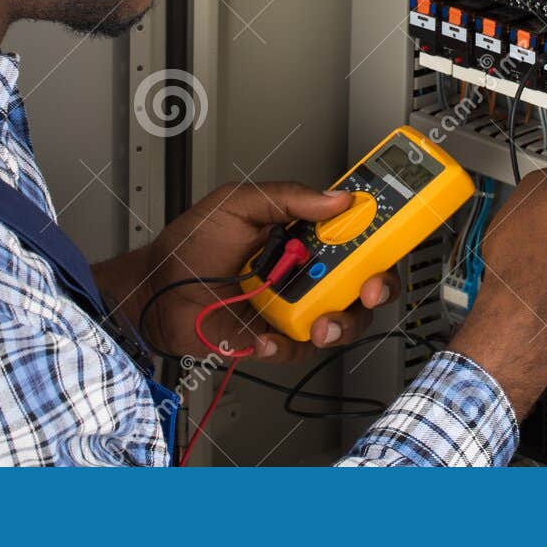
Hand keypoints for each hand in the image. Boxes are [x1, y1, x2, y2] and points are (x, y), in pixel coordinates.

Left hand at [134, 182, 401, 362]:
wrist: (155, 292)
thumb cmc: (190, 246)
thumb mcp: (237, 205)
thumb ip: (286, 197)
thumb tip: (335, 197)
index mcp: (302, 237)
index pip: (355, 234)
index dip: (380, 235)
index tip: (390, 233)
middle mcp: (306, 272)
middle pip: (364, 281)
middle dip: (379, 285)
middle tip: (370, 286)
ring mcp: (294, 308)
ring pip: (344, 320)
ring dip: (342, 323)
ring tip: (322, 322)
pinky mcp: (276, 341)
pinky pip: (299, 349)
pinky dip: (285, 345)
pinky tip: (263, 336)